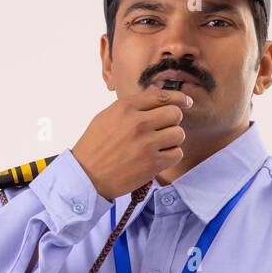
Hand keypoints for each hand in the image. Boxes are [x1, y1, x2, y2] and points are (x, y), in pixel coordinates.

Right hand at [70, 88, 193, 199]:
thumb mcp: (106, 117)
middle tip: (164, 130)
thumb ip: (131, 108)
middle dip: (173, 121)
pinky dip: (171, 156)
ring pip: (179, 134)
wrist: (85, 176)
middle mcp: (138, 123)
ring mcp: (146, 143)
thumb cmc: (94, 147)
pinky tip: (159, 158)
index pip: (162, 96)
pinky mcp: (152, 163)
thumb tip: (156, 101)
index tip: (185, 103)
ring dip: (172, 140)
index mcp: (125, 108)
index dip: (178, 99)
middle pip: (175, 114)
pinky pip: (177, 154)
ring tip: (159, 146)